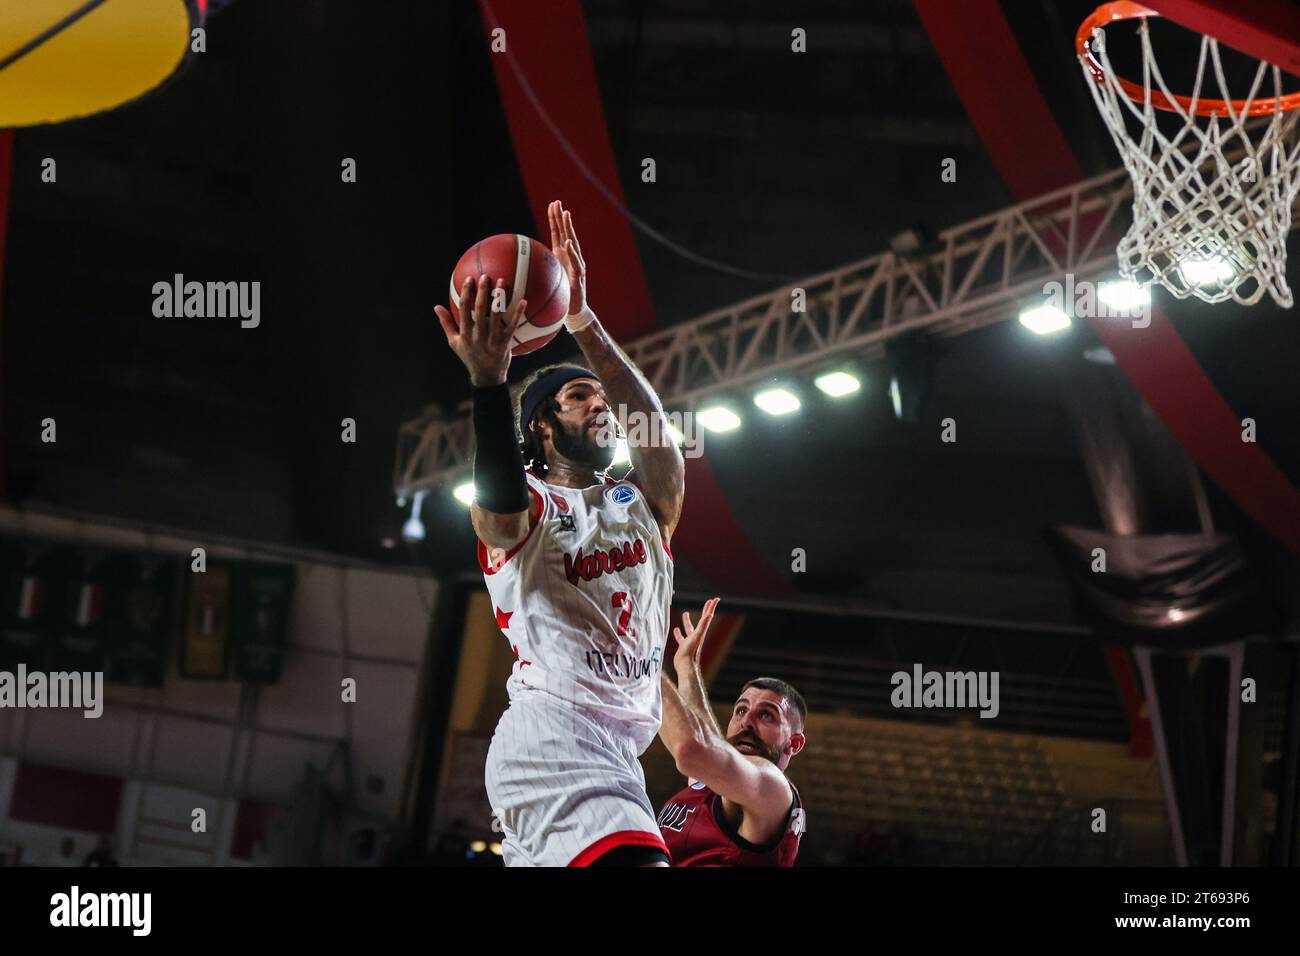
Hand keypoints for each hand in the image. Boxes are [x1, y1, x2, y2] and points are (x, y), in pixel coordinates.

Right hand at [435, 274, 527, 386]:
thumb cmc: (469, 356)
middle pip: (479, 309)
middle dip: (482, 291)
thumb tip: (436, 306)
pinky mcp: (505, 344)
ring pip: (496, 315)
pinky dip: (517, 313)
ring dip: (499, 297)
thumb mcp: (454, 342)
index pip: (464, 308)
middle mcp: (478, 335)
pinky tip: (523, 301)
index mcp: (465, 333)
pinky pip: (512, 326)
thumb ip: (446, 324)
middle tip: (485, 276)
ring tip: (503, 281)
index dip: (466, 292)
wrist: (486, 376)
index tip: (469, 279)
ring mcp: (492, 340)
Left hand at [547, 199, 586, 315]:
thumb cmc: (559, 295)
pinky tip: (568, 242)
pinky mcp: (579, 274)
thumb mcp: (545, 280)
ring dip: (569, 228)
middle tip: (558, 203)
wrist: (574, 310)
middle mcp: (571, 256)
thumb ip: (536, 270)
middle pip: (566, 233)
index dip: (555, 219)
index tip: (552, 205)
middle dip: (562, 217)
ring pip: (572, 242)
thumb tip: (515, 265)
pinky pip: (575, 261)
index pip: (558, 233)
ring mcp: (577, 264)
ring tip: (566, 214)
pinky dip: (572, 251)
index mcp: (561, 255)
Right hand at [672, 597, 719, 677]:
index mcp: (701, 631)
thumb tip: (710, 614)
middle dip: (705, 610)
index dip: (711, 607)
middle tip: (708, 602)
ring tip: (685, 613)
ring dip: (687, 621)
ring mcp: (690, 641)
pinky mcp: (683, 646)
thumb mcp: (697, 636)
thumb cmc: (691, 651)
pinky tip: (675, 630)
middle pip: (702, 620)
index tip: (716, 599)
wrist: (685, 666)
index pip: (707, 616)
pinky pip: (681, 637)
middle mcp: (697, 635)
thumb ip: (703, 625)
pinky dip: (678, 633)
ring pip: (689, 628)